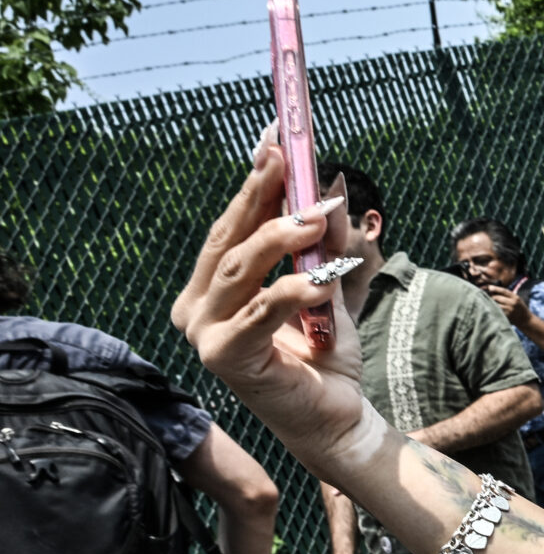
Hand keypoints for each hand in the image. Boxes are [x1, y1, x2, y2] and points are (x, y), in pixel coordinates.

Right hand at [173, 136, 380, 483]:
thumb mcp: (328, 284)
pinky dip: (293, 290)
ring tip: (319, 216)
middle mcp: (197, 307)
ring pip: (241, 267)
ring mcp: (205, 333)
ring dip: (281, 236)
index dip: (254, 179)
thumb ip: (325, 243)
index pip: (232, 223)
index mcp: (212, 287)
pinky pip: (260, 311)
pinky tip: (322, 279)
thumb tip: (330, 184)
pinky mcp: (225, 358)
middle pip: (230, 238)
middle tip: (289, 158)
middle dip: (261, 194)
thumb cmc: (324, 352)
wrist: (336, 415)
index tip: (275, 137)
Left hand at [483, 283, 530, 329]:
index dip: (495, 288)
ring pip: (495, 304)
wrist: (525, 320)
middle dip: (491, 297)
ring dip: (491, 303)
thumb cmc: (519, 308)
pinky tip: (492, 309)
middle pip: (497, 298)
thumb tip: (494, 291)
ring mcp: (509, 310)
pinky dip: (493, 309)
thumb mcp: (517, 299)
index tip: (489, 287)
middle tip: (487, 297)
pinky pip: (497, 311)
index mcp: (515, 297)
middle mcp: (512, 303)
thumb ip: (508, 295)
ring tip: (488, 303)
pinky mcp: (506, 316)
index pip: (504, 291)